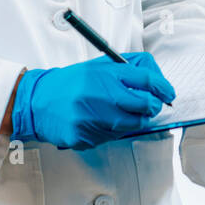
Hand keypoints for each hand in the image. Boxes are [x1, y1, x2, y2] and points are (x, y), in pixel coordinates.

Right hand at [11, 52, 174, 148]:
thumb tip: (158, 82)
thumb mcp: (98, 66)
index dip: (163, 87)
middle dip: (152, 106)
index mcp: (105, 74)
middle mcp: (100, 95)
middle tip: (148, 104)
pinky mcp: (84, 137)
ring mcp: (92, 118)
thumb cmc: (71, 83)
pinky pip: (113, 138)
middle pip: (146, 105)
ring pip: (133, 125)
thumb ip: (128, 69)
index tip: (168, 93)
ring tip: (119, 112)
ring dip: (134, 120)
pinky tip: (99, 121)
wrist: (37, 101)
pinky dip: (113, 131)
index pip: (147, 79)